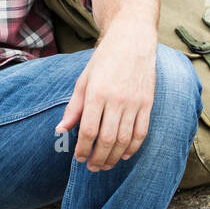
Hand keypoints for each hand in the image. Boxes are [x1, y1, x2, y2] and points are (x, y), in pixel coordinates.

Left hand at [55, 19, 156, 170]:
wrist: (132, 40)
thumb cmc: (104, 60)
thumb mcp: (83, 80)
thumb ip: (74, 107)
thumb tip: (61, 130)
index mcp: (97, 93)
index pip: (88, 130)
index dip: (83, 149)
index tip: (79, 158)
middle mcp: (117, 100)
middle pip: (107, 139)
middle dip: (98, 158)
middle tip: (91, 167)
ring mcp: (135, 102)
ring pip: (125, 139)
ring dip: (114, 157)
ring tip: (105, 165)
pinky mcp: (148, 103)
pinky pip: (141, 132)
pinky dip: (133, 147)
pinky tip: (123, 155)